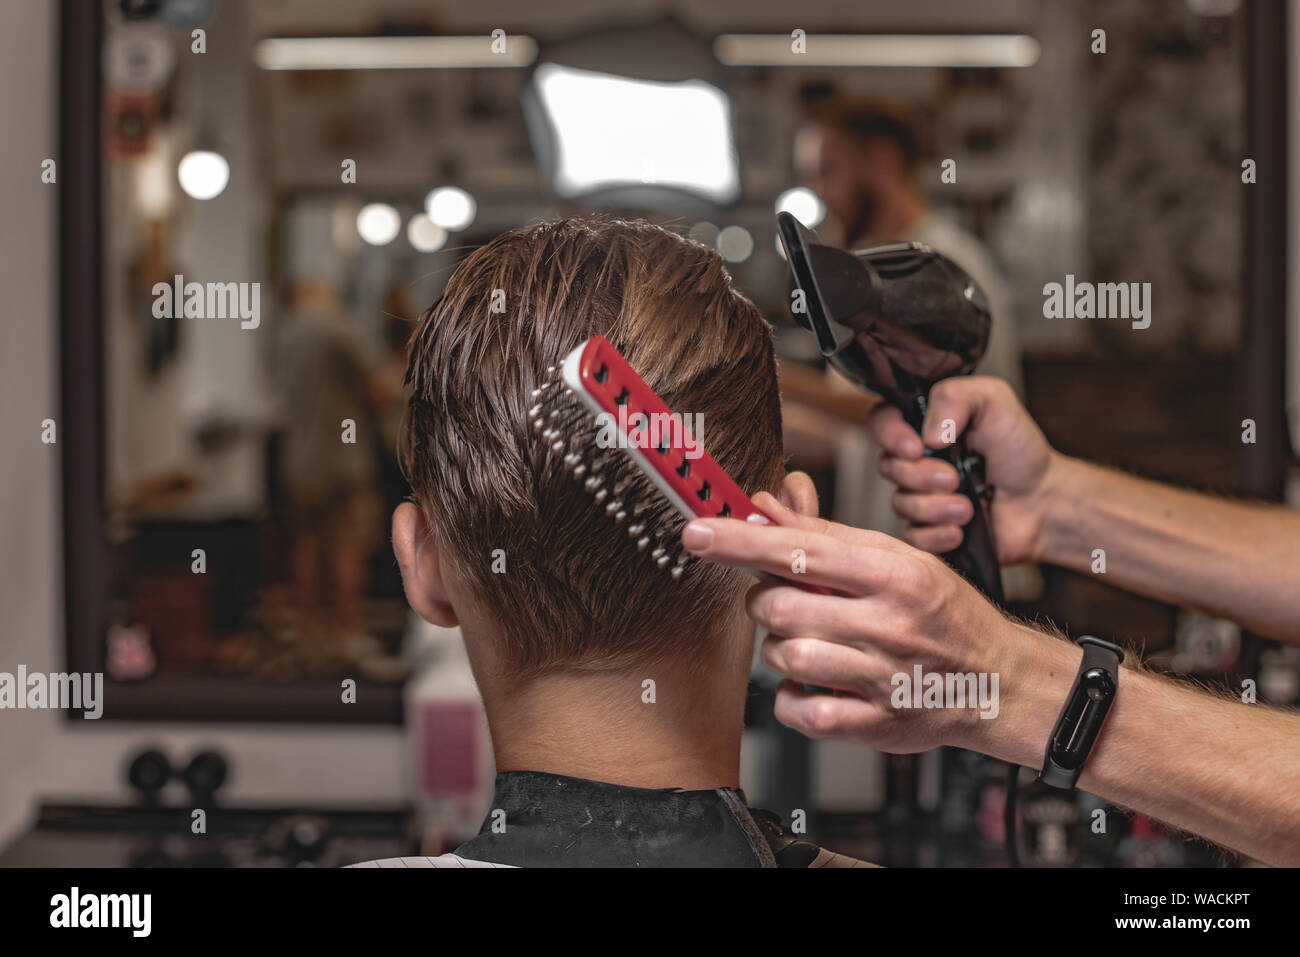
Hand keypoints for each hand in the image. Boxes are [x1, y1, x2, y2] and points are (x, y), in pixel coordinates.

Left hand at [681, 492, 1048, 754]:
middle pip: (780, 605)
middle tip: (789, 599)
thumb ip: (824, 534)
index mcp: (895, 574)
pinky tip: (815, 683)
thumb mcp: (895, 557)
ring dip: (779, 647)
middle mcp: (890, 625)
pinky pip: (800, 711)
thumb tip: (765, 506)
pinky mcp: (875, 725)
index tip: (696, 533)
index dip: (740, 541)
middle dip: (766, 599)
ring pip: (785, 656)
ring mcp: (883, 679)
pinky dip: (793, 698)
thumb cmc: (942, 612)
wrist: (999, 680)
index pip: (802, 550)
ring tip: (809, 640)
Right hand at [868, 376, 1059, 564]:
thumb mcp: (993, 401)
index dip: (890, 434)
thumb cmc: (1020, 450)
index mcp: (924, 424)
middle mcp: (917, 459)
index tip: (916, 446)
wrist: (1043, 501)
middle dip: (921, 476)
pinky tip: (961, 530)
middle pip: (886, 466)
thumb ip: (955, 396)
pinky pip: (911, 537)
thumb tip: (927, 433)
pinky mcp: (927, 530)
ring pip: (900, 504)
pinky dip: (936, 535)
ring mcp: (920, 496)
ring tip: (968, 508)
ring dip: (936, 507)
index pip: (881, 420)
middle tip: (956, 479)